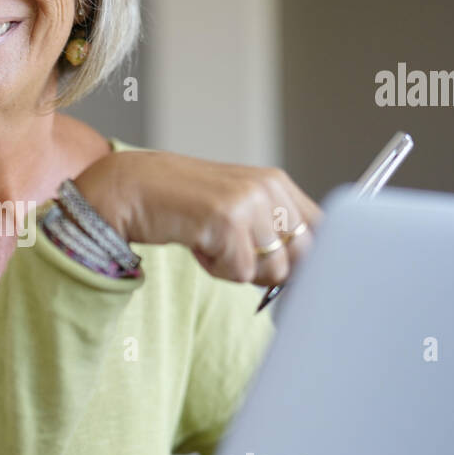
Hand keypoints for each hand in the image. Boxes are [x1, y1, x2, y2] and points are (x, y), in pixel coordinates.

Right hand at [73, 150, 321, 286]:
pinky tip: (197, 243)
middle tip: (231, 250)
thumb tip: (306, 271)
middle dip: (267, 267)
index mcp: (276, 182)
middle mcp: (268, 187)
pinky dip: (215, 268)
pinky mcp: (227, 221)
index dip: (304, 259)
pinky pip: (239, 272)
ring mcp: (249, 202)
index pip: (322, 231)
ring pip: (272, 270)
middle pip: (300, 258)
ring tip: (210, 242)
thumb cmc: (182, 204)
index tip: (278, 266)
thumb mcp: (237, 207)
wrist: (131, 188)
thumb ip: (272, 229)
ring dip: (237, 268)